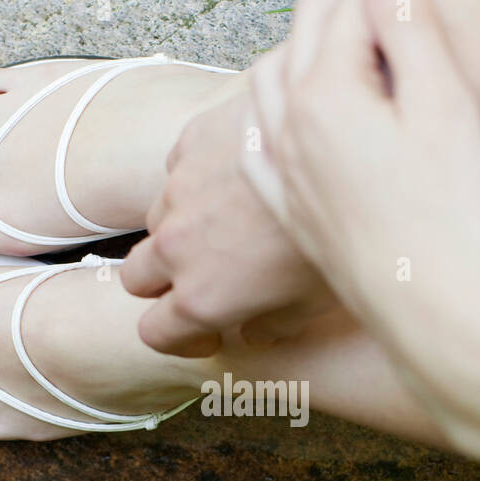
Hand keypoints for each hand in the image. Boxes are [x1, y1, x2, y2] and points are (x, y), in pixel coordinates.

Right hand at [121, 75, 336, 357]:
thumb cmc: (332, 235)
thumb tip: (253, 333)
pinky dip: (197, 179)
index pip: (153, 332)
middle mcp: (176, 245)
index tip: (203, 334)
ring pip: (157, 219)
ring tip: (228, 222)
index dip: (177, 339)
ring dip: (180, 228)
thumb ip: (272, 326)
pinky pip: (178, 168)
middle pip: (136, 276)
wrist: (344, 150)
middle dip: (160, 284)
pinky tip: (238, 176)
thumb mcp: (312, 301)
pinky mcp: (191, 141)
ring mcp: (178, 189)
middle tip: (202, 279)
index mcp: (202, 297)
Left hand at [249, 0, 479, 357]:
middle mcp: (287, 132)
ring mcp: (283, 177)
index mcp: (324, 96)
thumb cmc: (454, 219)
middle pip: (300, 40)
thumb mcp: (446, 105)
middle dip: (343, 14)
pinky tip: (295, 126)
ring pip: (268, 90)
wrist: (439, 316)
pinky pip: (259, 150)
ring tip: (348, 57)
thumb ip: (409, 28)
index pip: (346, 7)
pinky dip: (273, 120)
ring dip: (301, 59)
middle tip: (393, 12)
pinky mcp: (294, 216)